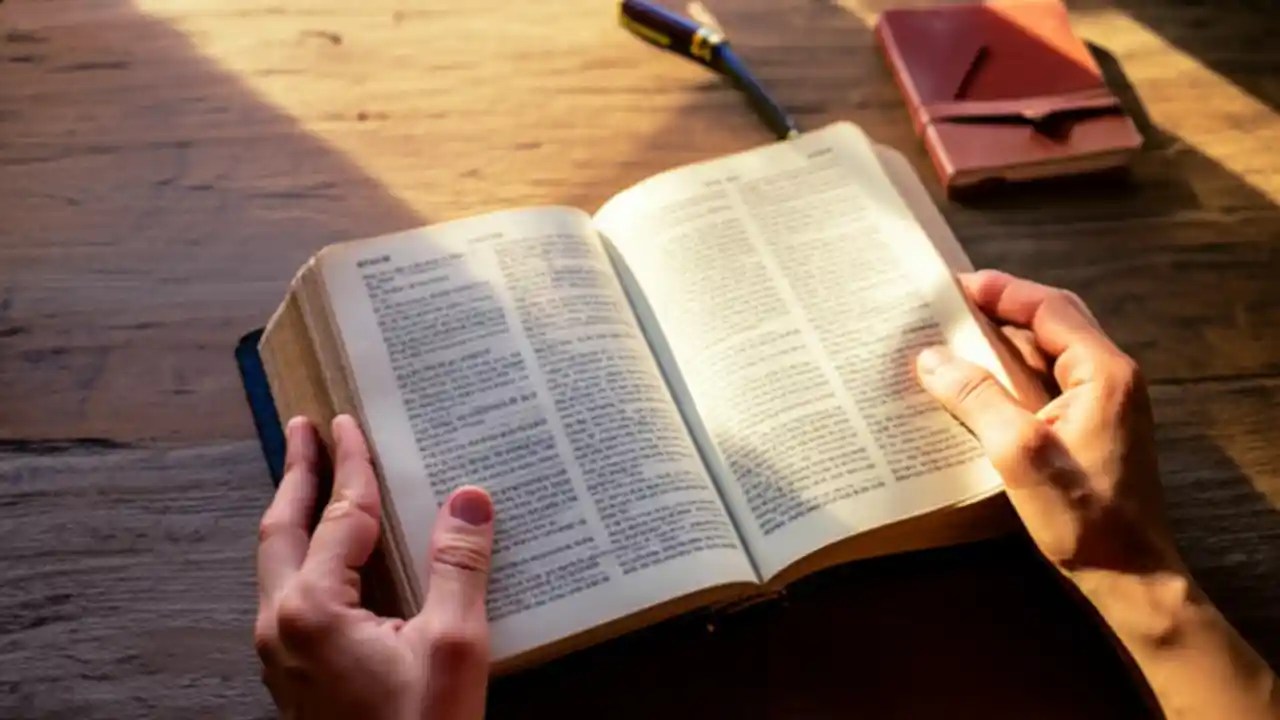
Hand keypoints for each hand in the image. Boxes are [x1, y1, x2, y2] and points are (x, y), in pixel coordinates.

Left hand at [254, 414, 494, 719]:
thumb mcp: (454, 647)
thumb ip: (457, 567)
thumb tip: (468, 499)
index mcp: (313, 609)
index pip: (337, 516)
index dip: (349, 466)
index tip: (347, 423)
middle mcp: (281, 625)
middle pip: (280, 529)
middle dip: (295, 474)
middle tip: (303, 428)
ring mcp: (279, 653)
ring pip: (276, 562)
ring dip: (293, 512)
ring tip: (309, 477)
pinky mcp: (292, 674)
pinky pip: (286, 592)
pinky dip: (302, 552)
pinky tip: (326, 552)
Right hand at [916, 270, 1181, 584]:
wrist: (1130, 574)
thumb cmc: (1081, 515)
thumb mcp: (1019, 452)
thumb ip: (976, 398)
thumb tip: (931, 357)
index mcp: (1103, 372)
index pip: (1050, 307)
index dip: (1002, 291)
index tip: (953, 286)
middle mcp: (1111, 378)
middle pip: (1053, 321)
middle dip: (1002, 308)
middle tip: (950, 305)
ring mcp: (1106, 403)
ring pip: (1050, 352)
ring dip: (1005, 342)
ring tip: (954, 340)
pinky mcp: (1094, 428)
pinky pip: (1049, 381)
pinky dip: (1014, 373)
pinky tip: (979, 385)